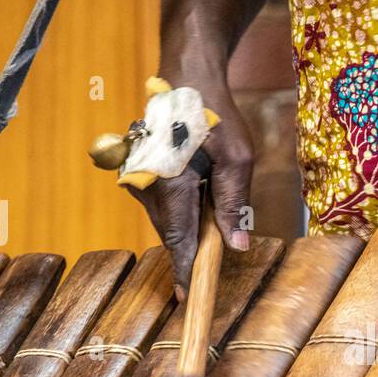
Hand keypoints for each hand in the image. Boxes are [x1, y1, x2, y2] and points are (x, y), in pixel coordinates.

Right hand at [129, 78, 254, 301]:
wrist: (185, 78)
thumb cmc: (214, 114)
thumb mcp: (237, 159)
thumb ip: (234, 203)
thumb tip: (235, 244)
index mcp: (171, 185)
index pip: (179, 241)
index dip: (185, 271)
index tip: (187, 298)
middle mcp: (147, 185)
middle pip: (172, 233)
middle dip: (191, 250)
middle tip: (205, 269)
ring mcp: (139, 179)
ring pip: (166, 219)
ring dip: (187, 226)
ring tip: (209, 218)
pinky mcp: (140, 172)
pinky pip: (161, 203)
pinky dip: (179, 210)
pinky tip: (197, 197)